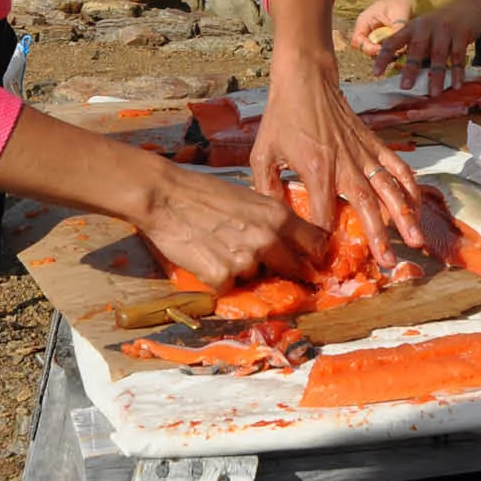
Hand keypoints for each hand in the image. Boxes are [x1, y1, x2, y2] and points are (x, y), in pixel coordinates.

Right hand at [132, 164, 326, 292]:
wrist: (165, 196)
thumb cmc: (204, 193)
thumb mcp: (249, 199)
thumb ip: (270, 220)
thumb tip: (286, 241)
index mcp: (278, 215)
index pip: (315, 243)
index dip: (314, 254)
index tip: (313, 261)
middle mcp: (268, 239)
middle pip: (294, 269)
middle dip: (287, 271)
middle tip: (271, 267)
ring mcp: (245, 261)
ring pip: (255, 278)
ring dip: (243, 271)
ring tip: (220, 250)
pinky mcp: (221, 277)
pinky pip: (227, 287)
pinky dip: (217, 279)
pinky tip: (204, 259)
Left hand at [250, 64, 426, 266]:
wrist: (306, 79)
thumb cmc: (283, 116)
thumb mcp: (263, 153)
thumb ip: (266, 188)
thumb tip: (274, 219)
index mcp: (316, 168)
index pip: (323, 215)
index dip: (324, 240)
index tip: (325, 261)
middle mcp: (344, 163)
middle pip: (366, 206)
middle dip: (377, 236)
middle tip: (387, 263)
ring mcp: (363, 153)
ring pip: (388, 188)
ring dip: (403, 214)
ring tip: (414, 239)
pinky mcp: (373, 143)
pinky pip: (397, 165)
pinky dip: (410, 185)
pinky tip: (418, 205)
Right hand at [350, 0, 412, 57]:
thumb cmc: (401, 2)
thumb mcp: (399, 14)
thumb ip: (397, 30)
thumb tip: (398, 48)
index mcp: (364, 21)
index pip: (357, 40)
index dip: (367, 48)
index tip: (381, 49)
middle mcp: (367, 31)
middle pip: (365, 49)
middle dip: (378, 53)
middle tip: (394, 54)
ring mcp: (376, 38)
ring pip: (376, 53)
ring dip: (387, 55)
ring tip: (401, 52)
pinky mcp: (386, 42)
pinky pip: (386, 52)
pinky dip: (394, 53)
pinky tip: (403, 51)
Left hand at [370, 3, 480, 94]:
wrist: (469, 4)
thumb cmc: (442, 23)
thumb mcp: (424, 29)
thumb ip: (416, 47)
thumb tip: (405, 74)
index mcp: (412, 27)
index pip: (393, 41)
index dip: (384, 57)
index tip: (376, 74)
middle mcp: (426, 27)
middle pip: (417, 48)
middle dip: (411, 68)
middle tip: (405, 87)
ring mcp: (445, 30)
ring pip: (439, 55)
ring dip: (436, 75)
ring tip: (433, 93)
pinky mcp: (461, 35)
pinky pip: (458, 56)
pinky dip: (457, 72)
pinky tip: (456, 85)